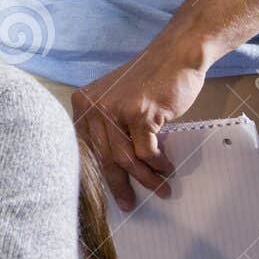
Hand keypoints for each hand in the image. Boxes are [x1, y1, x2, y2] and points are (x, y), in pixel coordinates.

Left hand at [70, 43, 202, 209]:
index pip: (83, 146)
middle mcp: (94, 106)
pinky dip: (158, 164)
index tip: (101, 194)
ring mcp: (116, 110)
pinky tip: (166, 168)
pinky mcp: (140, 114)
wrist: (175, 56)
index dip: (93, 173)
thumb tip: (109, 165)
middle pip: (103, 157)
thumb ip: (107, 125)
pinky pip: (147, 152)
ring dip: (145, 178)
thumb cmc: (149, 81)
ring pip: (125, 159)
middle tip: (128, 202)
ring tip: (160, 189)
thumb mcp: (116, 100)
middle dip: (117, 184)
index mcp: (83, 103)